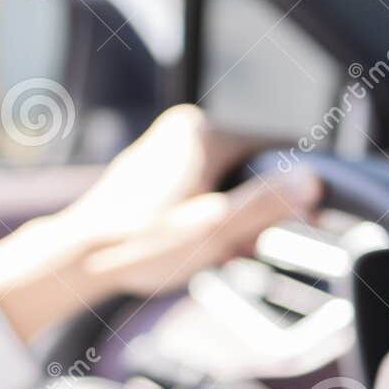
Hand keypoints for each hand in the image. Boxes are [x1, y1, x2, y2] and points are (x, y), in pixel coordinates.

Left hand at [0, 104, 321, 342]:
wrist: (78, 259)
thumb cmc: (140, 245)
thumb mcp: (215, 230)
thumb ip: (265, 204)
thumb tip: (310, 182)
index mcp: (202, 130)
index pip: (275, 150)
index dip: (292, 189)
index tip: (301, 222)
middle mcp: (183, 129)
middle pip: (248, 170)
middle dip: (251, 213)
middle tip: (235, 249)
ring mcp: (165, 150)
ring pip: (224, 185)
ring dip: (228, 222)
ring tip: (209, 252)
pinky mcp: (152, 174)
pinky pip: (197, 192)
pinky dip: (203, 220)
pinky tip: (189, 248)